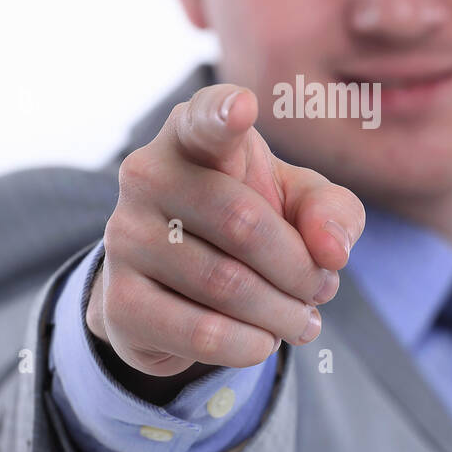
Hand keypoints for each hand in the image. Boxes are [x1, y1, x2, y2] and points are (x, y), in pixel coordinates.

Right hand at [86, 83, 364, 387]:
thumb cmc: (248, 220)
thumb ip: (331, 209)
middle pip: (245, 224)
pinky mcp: (120, 301)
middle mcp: (147, 176)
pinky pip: (202, 333)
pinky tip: (263, 340)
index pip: (205, 119)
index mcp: (193, 136)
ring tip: (302, 319)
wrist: (174, 287)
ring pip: (228, 285)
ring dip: (284, 313)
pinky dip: (250, 345)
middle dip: (301, 268)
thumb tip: (331, 251)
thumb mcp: (298, 203)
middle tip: (321, 287)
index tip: (243, 106)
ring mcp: (124, 238)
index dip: (224, 113)